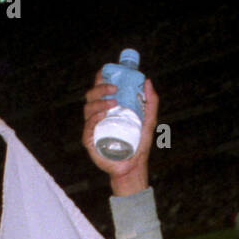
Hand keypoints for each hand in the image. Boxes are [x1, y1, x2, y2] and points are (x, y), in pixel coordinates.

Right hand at [82, 71, 159, 194]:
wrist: (133, 168)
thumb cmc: (139, 145)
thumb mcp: (149, 121)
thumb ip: (151, 102)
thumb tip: (148, 81)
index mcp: (109, 108)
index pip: (100, 89)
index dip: (101, 77)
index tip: (107, 70)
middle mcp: (99, 115)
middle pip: (91, 95)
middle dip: (100, 88)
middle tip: (115, 88)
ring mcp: (93, 127)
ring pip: (88, 108)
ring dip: (99, 102)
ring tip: (113, 102)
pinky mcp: (89, 140)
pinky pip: (88, 126)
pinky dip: (94, 118)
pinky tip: (103, 115)